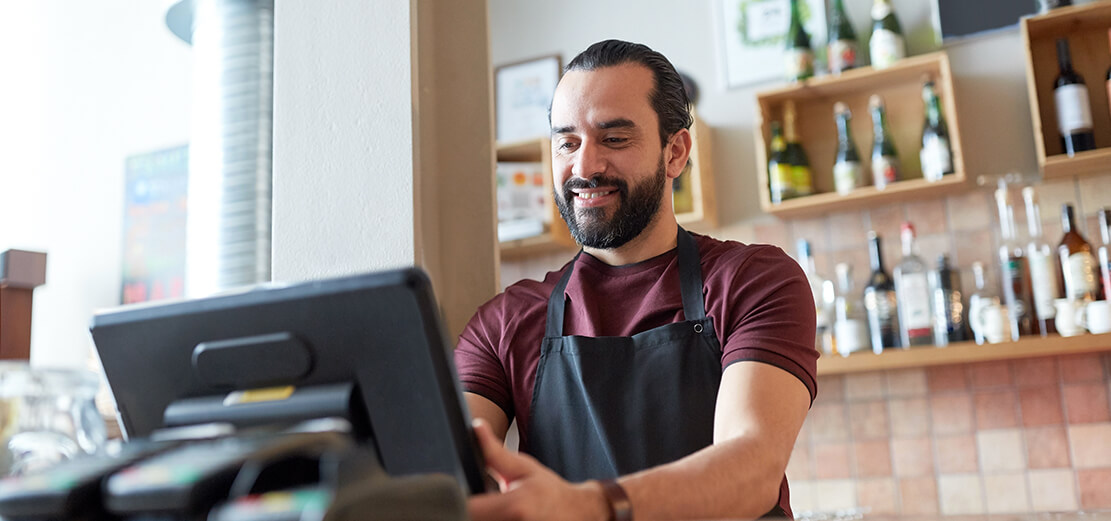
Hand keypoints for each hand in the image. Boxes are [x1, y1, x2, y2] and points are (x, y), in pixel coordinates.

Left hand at [467, 419, 610, 520]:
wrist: (577, 514)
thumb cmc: (549, 491)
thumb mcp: (524, 467)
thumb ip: (495, 452)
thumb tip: (476, 427)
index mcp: (514, 507)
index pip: (467, 508)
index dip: (456, 500)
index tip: (456, 492)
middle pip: (468, 518)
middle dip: (464, 510)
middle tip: (472, 500)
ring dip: (476, 516)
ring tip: (487, 508)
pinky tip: (495, 515)